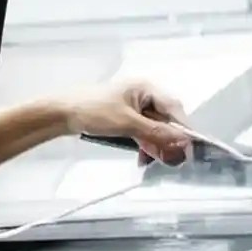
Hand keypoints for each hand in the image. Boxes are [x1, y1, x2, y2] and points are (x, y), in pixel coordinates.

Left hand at [62, 79, 194, 165]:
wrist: (62, 114)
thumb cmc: (93, 111)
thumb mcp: (127, 123)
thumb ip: (155, 132)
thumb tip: (182, 141)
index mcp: (146, 89)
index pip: (173, 108)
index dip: (183, 128)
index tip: (189, 147)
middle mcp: (142, 96)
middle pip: (165, 119)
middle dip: (169, 140)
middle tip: (173, 160)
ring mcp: (132, 108)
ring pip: (153, 128)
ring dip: (156, 145)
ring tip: (156, 162)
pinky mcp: (123, 119)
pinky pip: (141, 132)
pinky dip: (144, 144)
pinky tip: (143, 158)